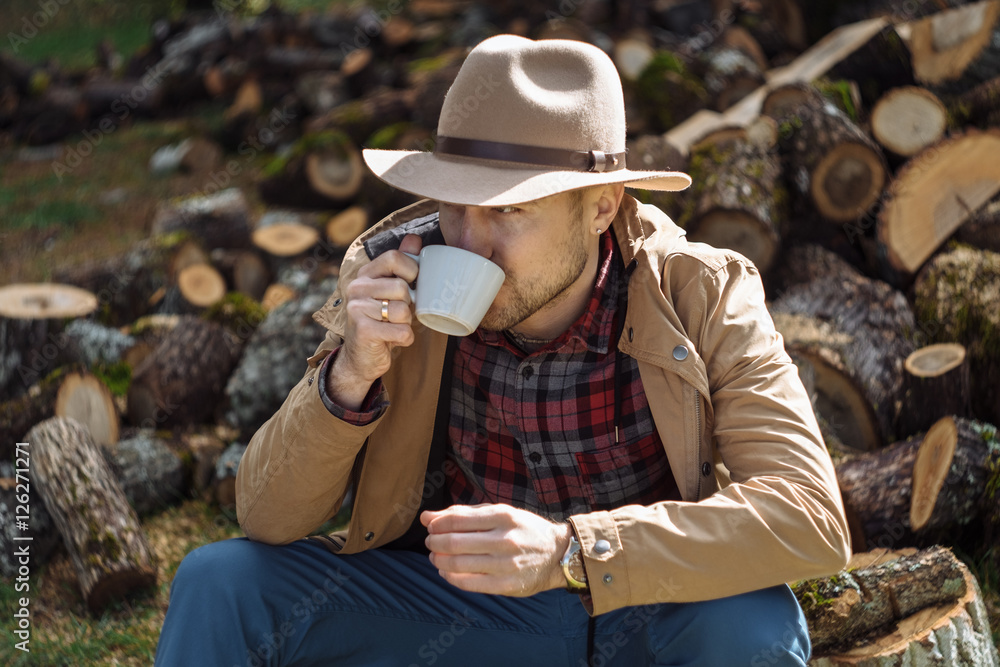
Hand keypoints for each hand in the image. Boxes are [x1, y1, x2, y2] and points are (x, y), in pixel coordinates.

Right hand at [327, 234, 421, 408]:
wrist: (361, 357)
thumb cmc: (381, 320)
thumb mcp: (391, 290)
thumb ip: (402, 263)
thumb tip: (414, 238)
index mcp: (365, 274)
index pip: (395, 257)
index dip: (412, 271)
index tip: (413, 284)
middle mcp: (356, 287)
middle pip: (402, 287)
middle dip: (409, 304)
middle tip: (398, 313)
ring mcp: (357, 309)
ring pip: (403, 311)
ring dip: (406, 323)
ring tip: (393, 326)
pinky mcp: (363, 330)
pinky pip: (402, 332)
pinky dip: (405, 339)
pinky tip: (392, 339)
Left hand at [421, 504, 571, 596]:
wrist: (557, 553)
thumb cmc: (522, 529)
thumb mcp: (499, 512)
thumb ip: (463, 513)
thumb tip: (426, 517)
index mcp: (503, 516)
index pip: (457, 519)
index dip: (437, 524)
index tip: (430, 526)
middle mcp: (505, 539)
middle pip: (454, 542)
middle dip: (434, 542)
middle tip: (431, 542)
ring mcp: (506, 564)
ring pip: (458, 564)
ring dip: (439, 560)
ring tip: (436, 557)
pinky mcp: (506, 585)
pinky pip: (469, 584)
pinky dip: (451, 578)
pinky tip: (447, 572)